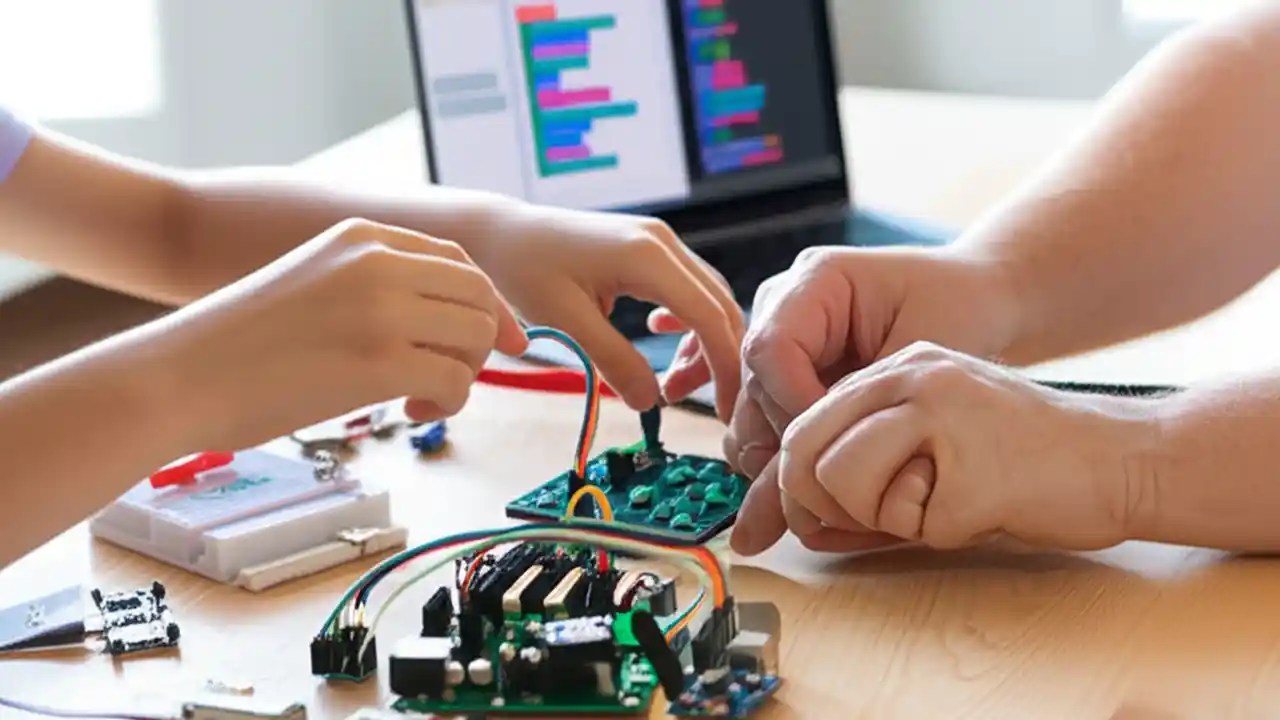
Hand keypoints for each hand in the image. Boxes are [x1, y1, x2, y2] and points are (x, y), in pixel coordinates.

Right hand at [161, 218, 525, 451]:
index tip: (502, 339)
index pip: (458, 261)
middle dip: (481, 342)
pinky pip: (456, 381)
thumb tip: (439, 315)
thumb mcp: (314, 280)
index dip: (488, 304)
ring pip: (477, 337)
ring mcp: (382, 309)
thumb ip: (373, 283)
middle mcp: (379, 262)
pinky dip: (448, 403)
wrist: (181, 374)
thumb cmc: (239, 342)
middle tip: (449, 377)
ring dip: (463, 375)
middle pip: (479, 297)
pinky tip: (410, 411)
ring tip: (421, 397)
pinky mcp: (381, 362)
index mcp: (362, 236)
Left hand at [466, 203, 743, 419]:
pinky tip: (656, 332)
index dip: (723, 366)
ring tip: (664, 377)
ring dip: (699, 342)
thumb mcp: (565, 321)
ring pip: (708, 298)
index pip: (709, 316)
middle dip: (713, 359)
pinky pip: (688, 287)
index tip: (722, 410)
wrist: (500, 233)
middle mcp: (663, 241)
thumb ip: (613, 361)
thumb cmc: (523, 270)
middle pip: (719, 306)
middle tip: (675, 396)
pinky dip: (685, 320)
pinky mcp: (650, 247)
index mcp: (647, 255)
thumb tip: (651, 402)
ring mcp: (659, 240)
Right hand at [724, 247, 1019, 551]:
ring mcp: (780, 343)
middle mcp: (782, 307)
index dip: (794, 407)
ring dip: (782, 465)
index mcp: (815, 280)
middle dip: (789, 446)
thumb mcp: (922, 355)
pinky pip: (766, 428)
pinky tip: (820, 498)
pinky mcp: (786, 378)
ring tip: (824, 507)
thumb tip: (812, 466)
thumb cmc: (962, 310)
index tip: (842, 447)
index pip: (770, 350)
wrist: (981, 300)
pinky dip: (791, 465)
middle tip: (833, 496)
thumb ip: (863, 404)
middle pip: (753, 389)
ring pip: (750, 416)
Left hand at [732, 342, 1161, 554]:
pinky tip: (986, 510)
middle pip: (805, 448)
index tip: (818, 515)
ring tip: (937, 505)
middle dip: (816, 501)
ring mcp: (944, 417)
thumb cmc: (1024, 462)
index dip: (797, 480)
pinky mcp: (976, 473)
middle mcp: (913, 377)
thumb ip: (866, 470)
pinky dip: (941, 535)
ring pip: (842, 479)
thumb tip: (800, 525)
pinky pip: (914, 525)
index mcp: (900, 367)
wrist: (1124, 456)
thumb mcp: (934, 445)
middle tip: (867, 520)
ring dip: (879, 516)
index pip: (804, 421)